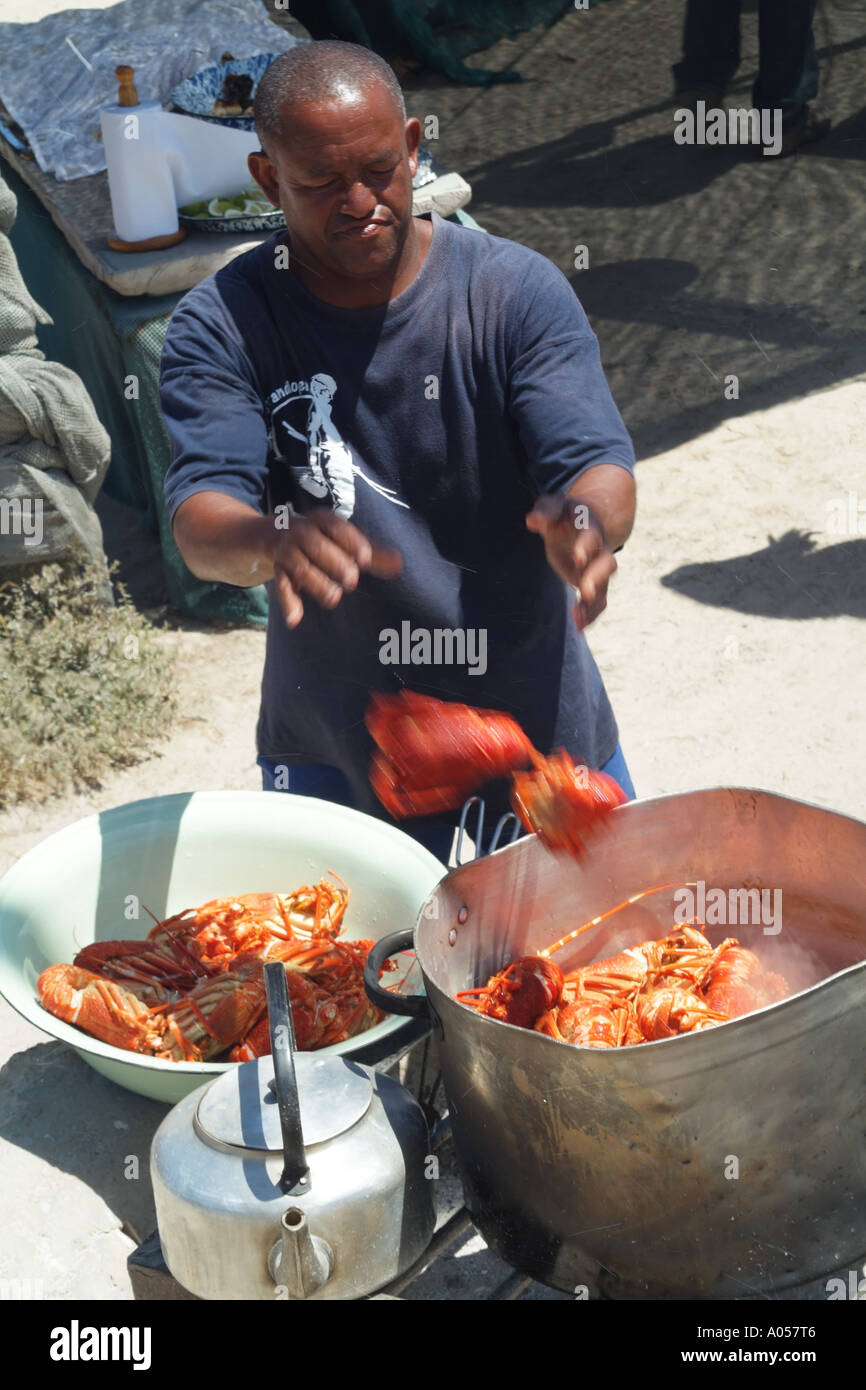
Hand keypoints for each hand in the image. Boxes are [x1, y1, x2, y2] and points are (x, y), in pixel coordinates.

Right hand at [268, 507, 401, 627]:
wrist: (275, 535)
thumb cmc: (322, 540)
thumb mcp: (345, 541)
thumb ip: (373, 553)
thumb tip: (399, 565)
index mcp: (323, 520)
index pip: (337, 528)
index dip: (351, 542)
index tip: (365, 559)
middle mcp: (302, 532)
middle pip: (316, 546)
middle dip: (334, 562)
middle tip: (352, 581)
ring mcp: (288, 551)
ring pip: (300, 567)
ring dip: (317, 583)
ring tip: (334, 598)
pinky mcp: (278, 570)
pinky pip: (282, 586)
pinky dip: (288, 603)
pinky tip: (295, 620)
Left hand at [525, 494, 616, 629]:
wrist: (579, 523)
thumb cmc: (562, 515)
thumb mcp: (552, 508)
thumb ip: (545, 513)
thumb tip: (532, 520)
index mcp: (589, 526)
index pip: (591, 535)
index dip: (586, 546)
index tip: (578, 558)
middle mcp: (599, 548)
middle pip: (607, 563)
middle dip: (597, 578)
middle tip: (585, 592)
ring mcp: (598, 568)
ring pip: (603, 587)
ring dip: (592, 604)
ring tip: (579, 620)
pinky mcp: (593, 583)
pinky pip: (598, 601)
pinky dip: (591, 614)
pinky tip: (580, 627)